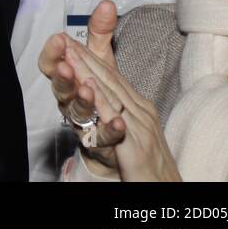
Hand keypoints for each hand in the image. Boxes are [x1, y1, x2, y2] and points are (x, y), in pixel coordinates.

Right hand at [38, 1, 124, 175]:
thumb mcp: (101, 61)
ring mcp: (82, 120)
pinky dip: (108, 130)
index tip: (59, 40)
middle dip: (62, 76)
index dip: (53, 53)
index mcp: (68, 77)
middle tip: (66, 65)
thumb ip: (100, 34)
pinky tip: (117, 124)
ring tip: (88, 89)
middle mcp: (69, 98)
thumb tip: (107, 4)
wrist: (113, 134)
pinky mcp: (98, 141)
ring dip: (80, 100)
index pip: (52, 64)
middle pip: (60, 87)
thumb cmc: (101, 93)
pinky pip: (100, 137)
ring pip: (76, 111)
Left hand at [65, 27, 180, 181]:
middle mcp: (140, 112)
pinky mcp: (135, 147)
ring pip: (111, 95)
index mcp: (137, 106)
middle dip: (85, 57)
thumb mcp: (128, 131)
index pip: (111, 75)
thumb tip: (99, 89)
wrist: (164, 190)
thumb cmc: (146, 162)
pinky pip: (114, 122)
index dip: (89, 56)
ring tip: (70, 54)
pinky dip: (101, 103)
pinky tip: (87, 89)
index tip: (67, 39)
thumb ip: (112, 106)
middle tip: (63, 38)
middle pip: (110, 79)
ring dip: (89, 72)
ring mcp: (139, 127)